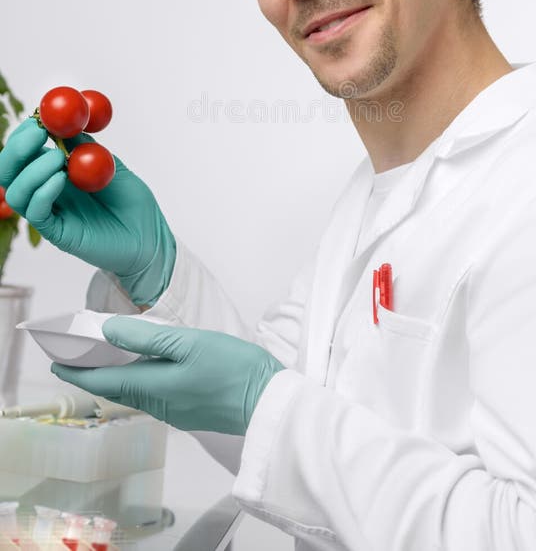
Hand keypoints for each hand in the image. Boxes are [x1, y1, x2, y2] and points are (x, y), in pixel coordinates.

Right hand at [0, 118, 175, 306]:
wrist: (150, 235)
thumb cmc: (132, 202)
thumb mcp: (110, 165)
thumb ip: (87, 146)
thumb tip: (67, 120)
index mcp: (55, 172)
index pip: (25, 152)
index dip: (25, 134)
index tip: (38, 118)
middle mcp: (46, 192)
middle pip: (9, 171)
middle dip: (18, 149)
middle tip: (38, 133)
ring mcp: (50, 213)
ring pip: (16, 192)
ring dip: (33, 170)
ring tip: (59, 159)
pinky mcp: (57, 232)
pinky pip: (37, 212)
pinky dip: (43, 191)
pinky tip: (61, 179)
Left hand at [51, 317, 284, 434]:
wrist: (270, 403)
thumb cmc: (233, 369)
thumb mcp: (190, 343)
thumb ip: (147, 338)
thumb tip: (109, 332)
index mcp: (155, 387)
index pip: (105, 381)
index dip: (78, 373)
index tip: (57, 363)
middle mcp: (160, 404)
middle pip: (118, 389)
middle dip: (94, 374)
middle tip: (77, 356)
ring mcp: (177, 410)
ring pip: (136, 393)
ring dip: (116, 377)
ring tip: (105, 358)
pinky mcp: (192, 410)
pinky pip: (155, 395)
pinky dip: (140, 380)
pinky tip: (146, 367)